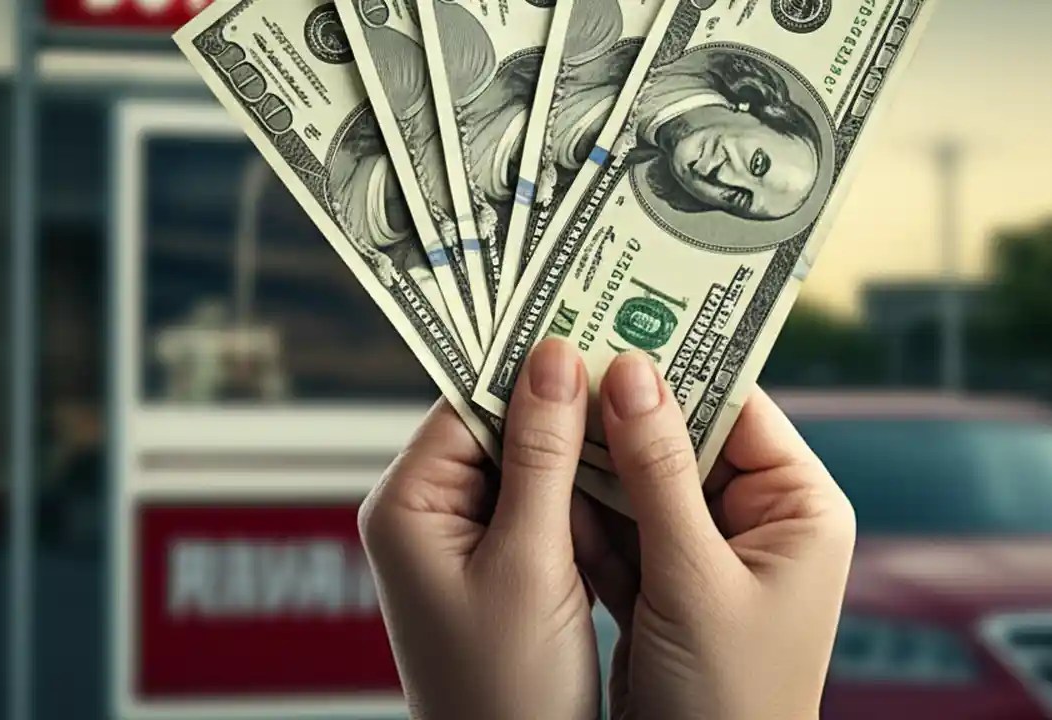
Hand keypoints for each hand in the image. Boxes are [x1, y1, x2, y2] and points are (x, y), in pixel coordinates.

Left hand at [360, 339, 598, 719]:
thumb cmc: (504, 689)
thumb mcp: (529, 563)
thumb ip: (543, 458)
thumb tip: (556, 357)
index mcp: (408, 504)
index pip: (468, 401)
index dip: (529, 363)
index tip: (592, 322)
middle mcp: (428, 513)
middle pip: (501, 426)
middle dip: (566, 406)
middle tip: (633, 363)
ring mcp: (466, 540)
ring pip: (531, 465)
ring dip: (582, 452)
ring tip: (643, 417)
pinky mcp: (502, 565)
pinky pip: (545, 506)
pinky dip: (586, 496)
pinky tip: (632, 480)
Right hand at [573, 353, 856, 719]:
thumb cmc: (731, 700)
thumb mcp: (694, 577)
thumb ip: (658, 474)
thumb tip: (630, 373)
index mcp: (799, 506)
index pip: (736, 406)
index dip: (675, 362)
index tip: (613, 318)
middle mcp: (759, 519)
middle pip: (682, 437)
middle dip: (620, 412)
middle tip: (559, 361)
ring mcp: (709, 550)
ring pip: (643, 480)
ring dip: (594, 461)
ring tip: (538, 414)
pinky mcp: (668, 580)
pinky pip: (622, 526)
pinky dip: (585, 515)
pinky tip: (545, 488)